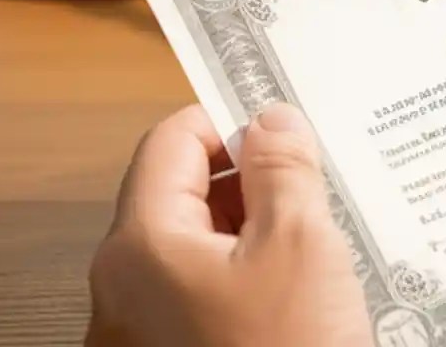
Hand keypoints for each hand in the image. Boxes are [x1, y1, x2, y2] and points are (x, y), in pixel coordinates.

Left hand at [85, 104, 372, 346]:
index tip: (283, 125)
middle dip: (251, 179)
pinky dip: (250, 273)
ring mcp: (144, 326)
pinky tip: (304, 286)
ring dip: (256, 227)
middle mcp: (125, 284)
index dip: (229, 122)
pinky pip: (205, 290)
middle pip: (183, 193)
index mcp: (141, 244)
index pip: (172, 140)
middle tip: (314, 182)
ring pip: (199, 244)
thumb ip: (282, 166)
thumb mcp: (300, 242)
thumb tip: (271, 120)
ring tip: (319, 238)